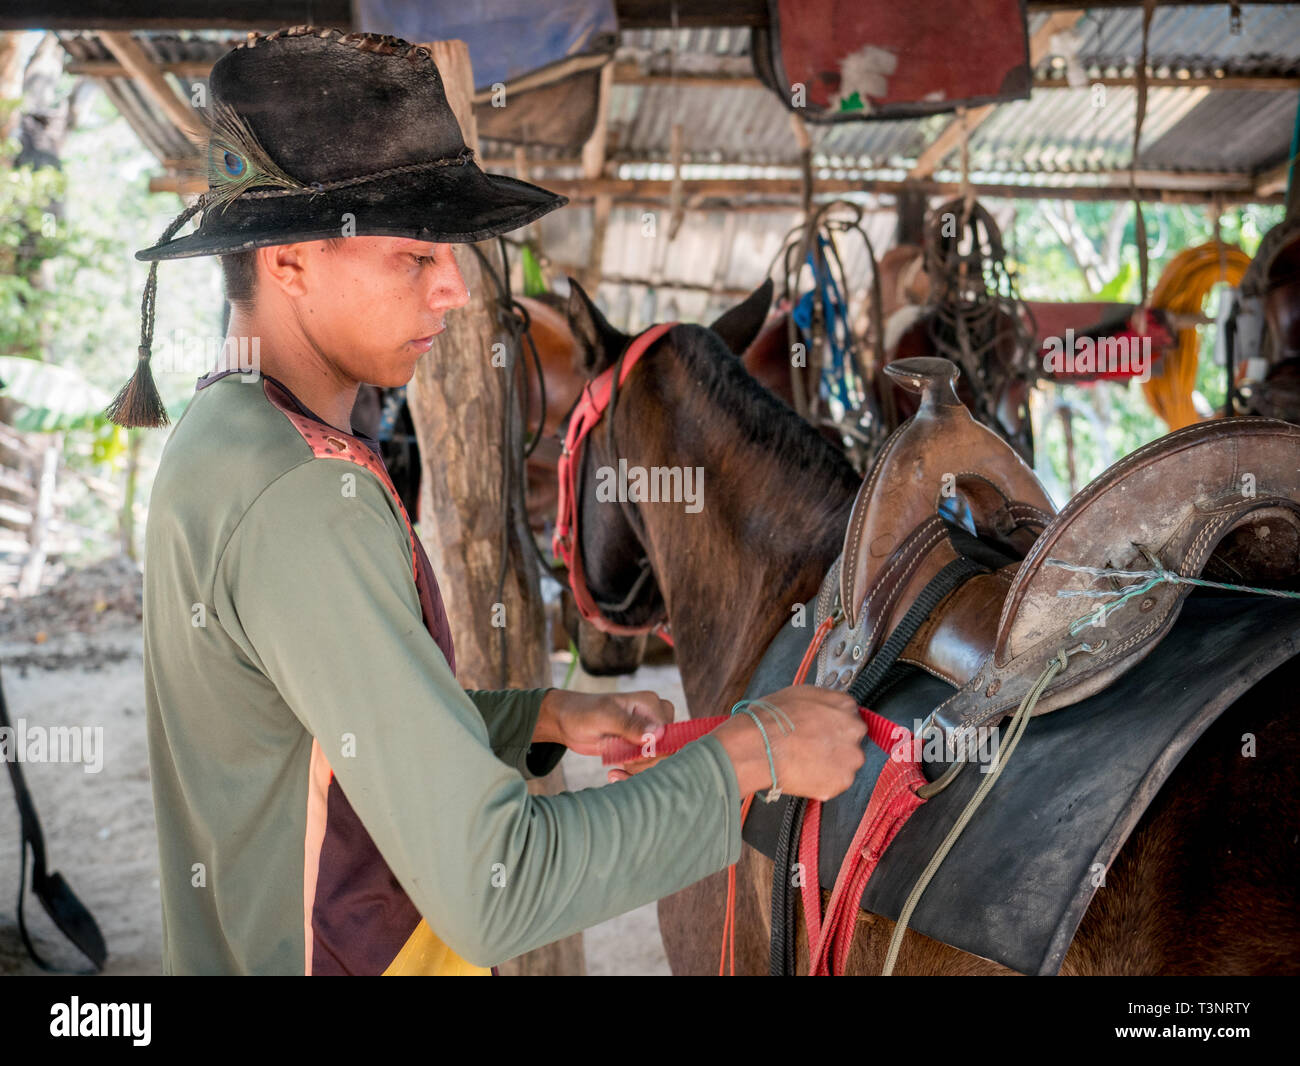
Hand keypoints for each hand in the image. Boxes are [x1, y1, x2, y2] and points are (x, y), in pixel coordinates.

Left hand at [533, 689, 675, 775]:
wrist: (567, 722)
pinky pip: (646, 766)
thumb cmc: (583, 712)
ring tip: (614, 772)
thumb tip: (659, 733)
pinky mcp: (639, 747)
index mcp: (651, 704)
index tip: (630, 759)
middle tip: (621, 765)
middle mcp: (655, 718)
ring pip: (658, 761)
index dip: (653, 752)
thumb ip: (630, 725)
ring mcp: (648, 733)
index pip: (669, 735)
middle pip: (667, 751)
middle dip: (644, 764)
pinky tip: (614, 774)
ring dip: (637, 772)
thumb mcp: (604, 717)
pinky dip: (632, 775)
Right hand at [712, 686, 865, 801]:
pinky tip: (805, 773)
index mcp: (844, 704)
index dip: (832, 725)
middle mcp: (853, 729)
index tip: (822, 732)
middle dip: (835, 745)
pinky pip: (836, 783)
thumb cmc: (769, 720)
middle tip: (812, 749)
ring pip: (846, 762)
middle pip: (851, 739)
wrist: (757, 746)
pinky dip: (822, 782)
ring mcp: (850, 756)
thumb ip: (820, 703)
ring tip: (806, 762)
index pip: (848, 715)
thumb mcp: (798, 694)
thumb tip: (820, 710)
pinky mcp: (842, 780)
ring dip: (830, 764)